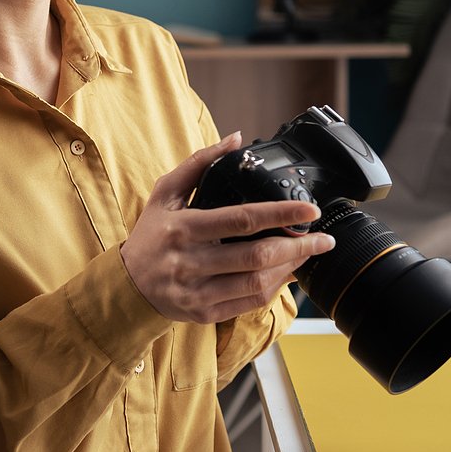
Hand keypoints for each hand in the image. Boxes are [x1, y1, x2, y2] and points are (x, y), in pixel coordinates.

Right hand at [120, 132, 335, 323]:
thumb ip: (199, 163)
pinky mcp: (204, 312)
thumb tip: (235, 139)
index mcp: (182, 228)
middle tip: (323, 238)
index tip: (309, 210)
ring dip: (290, 267)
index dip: (280, 214)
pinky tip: (285, 273)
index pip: (241, 220)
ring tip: (307, 253)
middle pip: (256, 256)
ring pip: (257, 283)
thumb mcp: (164, 194)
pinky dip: (274, 288)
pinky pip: (249, 302)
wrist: (127, 285)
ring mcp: (197, 292)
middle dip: (298, 246)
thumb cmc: (150, 235)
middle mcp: (189, 262)